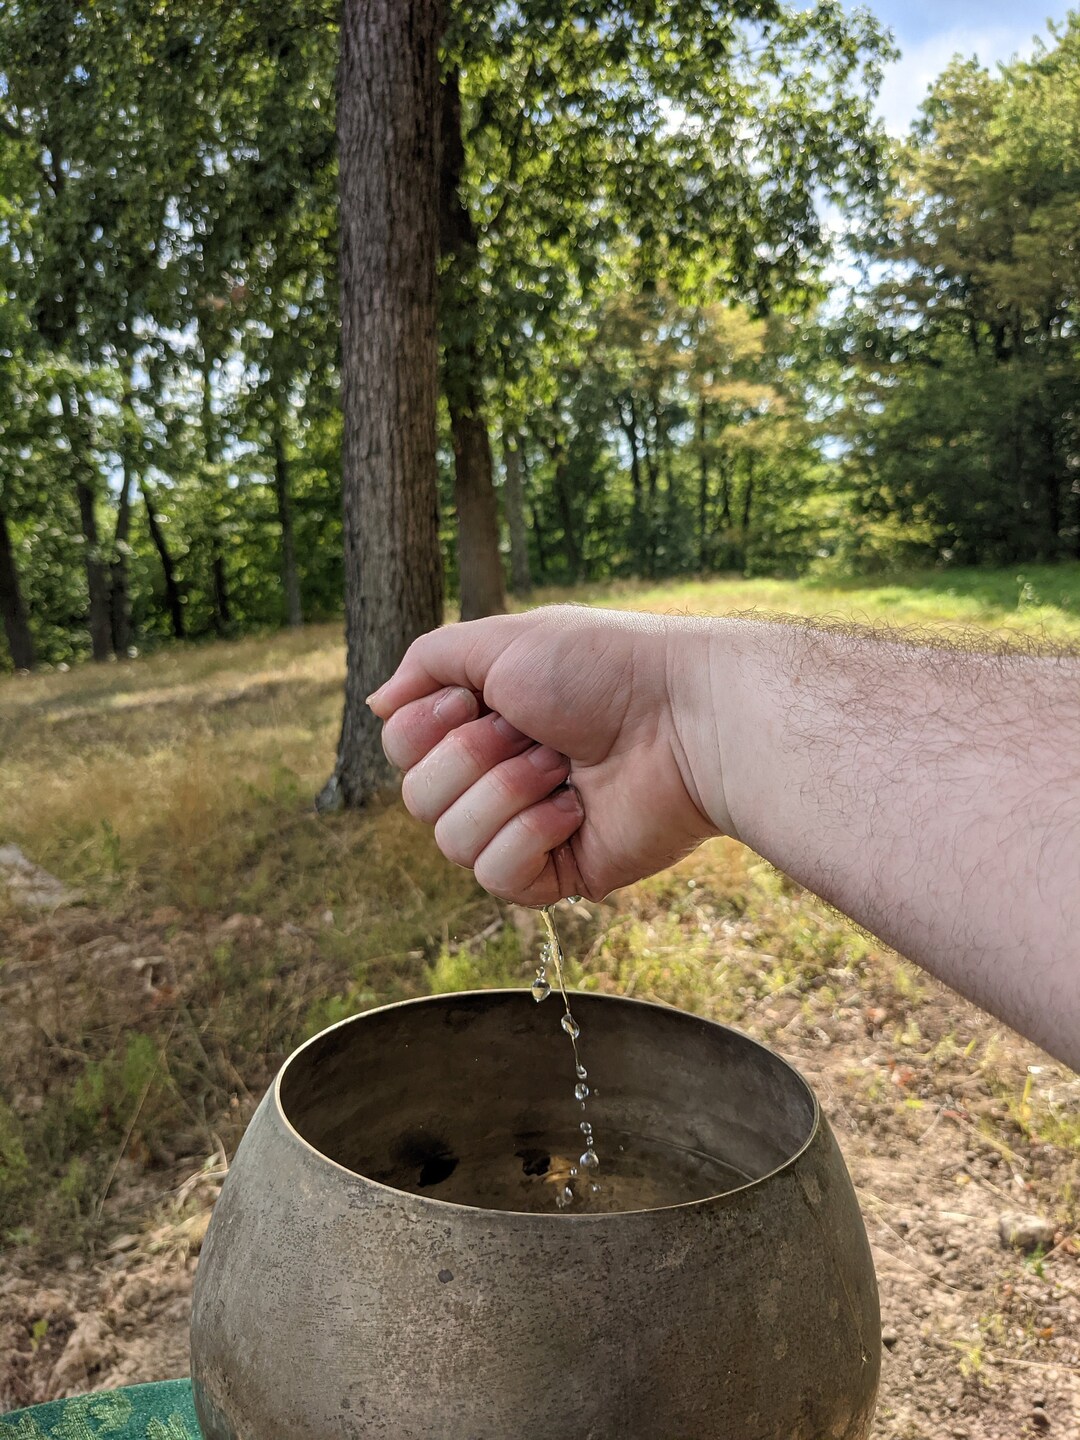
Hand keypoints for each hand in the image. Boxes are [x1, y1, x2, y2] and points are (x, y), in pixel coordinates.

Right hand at [367, 606, 725, 905]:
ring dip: (506, 794)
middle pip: (417, 798)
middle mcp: (498, 774)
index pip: (400, 747)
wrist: (684, 719)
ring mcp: (528, 827)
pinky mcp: (560, 873)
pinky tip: (574, 811)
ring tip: (563, 768)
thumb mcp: (501, 642)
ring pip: (451, 844)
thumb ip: (428, 662)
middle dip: (471, 759)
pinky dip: (530, 838)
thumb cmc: (602, 669)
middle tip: (533, 732)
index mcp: (483, 720)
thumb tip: (377, 704)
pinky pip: (498, 880)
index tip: (476, 700)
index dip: (426, 727)